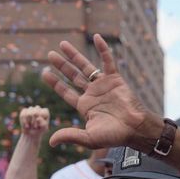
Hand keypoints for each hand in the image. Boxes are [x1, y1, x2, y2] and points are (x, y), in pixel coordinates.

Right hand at [19, 106, 49, 135]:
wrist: (31, 134)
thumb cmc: (39, 130)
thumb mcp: (44, 129)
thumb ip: (43, 124)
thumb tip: (38, 118)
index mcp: (45, 112)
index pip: (43, 112)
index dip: (40, 120)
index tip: (40, 126)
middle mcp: (38, 108)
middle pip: (35, 112)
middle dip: (34, 122)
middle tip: (35, 127)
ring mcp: (30, 109)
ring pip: (28, 114)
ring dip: (29, 122)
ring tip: (30, 126)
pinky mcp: (24, 111)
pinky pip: (23, 115)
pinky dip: (24, 122)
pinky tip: (26, 125)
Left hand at [40, 34, 148, 149]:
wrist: (135, 128)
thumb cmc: (114, 136)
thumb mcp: (89, 137)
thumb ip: (70, 136)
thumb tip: (50, 141)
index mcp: (85, 106)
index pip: (66, 92)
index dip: (55, 83)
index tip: (44, 73)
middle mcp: (92, 94)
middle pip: (73, 76)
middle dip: (62, 66)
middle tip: (50, 55)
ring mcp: (103, 85)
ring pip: (86, 66)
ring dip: (74, 55)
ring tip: (62, 44)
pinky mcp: (115, 79)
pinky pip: (107, 61)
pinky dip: (103, 49)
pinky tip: (96, 37)